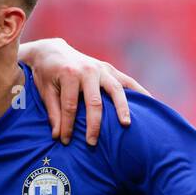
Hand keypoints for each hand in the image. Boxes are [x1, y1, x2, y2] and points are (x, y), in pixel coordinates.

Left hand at [22, 38, 149, 145]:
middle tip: (92, 143)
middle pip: (95, 101)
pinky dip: (139, 91)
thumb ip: (53, 112)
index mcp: (69, 74)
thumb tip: (58, 135)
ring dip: (122, 108)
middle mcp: (88, 70)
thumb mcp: (45, 91)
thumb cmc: (47, 74)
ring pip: (115, 90)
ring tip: (126, 124)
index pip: (70, 106)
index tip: (65, 141)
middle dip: (94, 124)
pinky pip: (127, 81)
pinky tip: (149, 103)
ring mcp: (101, 68)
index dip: (68, 126)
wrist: (53, 51)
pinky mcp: (109, 69)